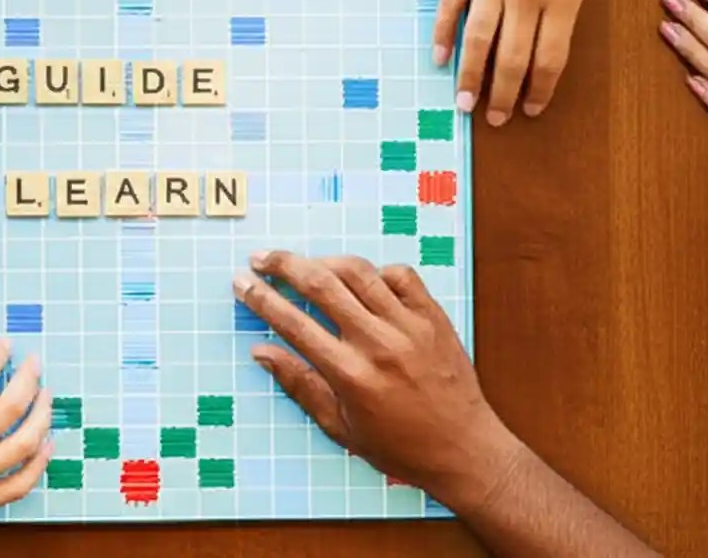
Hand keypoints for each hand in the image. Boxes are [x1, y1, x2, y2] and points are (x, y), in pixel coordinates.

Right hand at [235, 253, 521, 511]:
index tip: (242, 283)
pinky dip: (375, 272)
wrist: (465, 450)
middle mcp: (378, 342)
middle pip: (321, 284)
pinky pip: (399, 275)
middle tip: (261, 259)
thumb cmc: (399, 446)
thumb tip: (261, 352)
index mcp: (350, 374)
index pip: (293, 323)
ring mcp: (409, 325)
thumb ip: (299, 385)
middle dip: (283, 265)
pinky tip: (361, 282)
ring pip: (358, 271)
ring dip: (324, 260)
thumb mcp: (340, 427)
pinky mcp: (433, 316)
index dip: (261, 298)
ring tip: (305, 264)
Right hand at [434, 0, 604, 125]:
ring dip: (470, 77)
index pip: (550, 58)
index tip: (532, 110)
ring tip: (463, 104)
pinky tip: (439, 58)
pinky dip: (444, 34)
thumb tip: (540, 34)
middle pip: (512, 58)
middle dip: (503, 95)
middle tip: (494, 120)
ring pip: (479, 39)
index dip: (540, 90)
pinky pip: (451, 4)